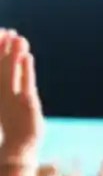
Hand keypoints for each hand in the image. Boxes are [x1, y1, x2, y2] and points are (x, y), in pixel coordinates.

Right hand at [0, 30, 43, 160]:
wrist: (19, 146)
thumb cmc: (16, 125)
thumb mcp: (10, 103)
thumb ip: (15, 83)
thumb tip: (18, 63)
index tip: (2, 34)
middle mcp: (2, 92)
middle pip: (1, 65)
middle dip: (3, 47)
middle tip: (8, 30)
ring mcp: (12, 97)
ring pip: (12, 70)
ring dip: (14, 53)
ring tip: (18, 37)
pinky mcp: (26, 103)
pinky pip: (25, 82)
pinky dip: (26, 68)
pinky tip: (28, 55)